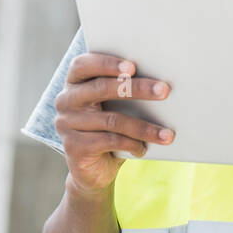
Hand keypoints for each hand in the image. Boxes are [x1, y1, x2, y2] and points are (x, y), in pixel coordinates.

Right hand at [53, 53, 174, 196]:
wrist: (94, 169)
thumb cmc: (110, 129)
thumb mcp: (114, 107)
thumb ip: (123, 91)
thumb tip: (158, 84)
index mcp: (73, 83)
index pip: (83, 65)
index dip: (106, 63)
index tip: (133, 66)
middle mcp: (65, 100)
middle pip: (101, 88)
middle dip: (136, 88)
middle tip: (164, 90)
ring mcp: (66, 124)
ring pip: (112, 120)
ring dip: (143, 126)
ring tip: (167, 133)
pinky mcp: (74, 147)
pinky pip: (109, 141)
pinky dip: (132, 144)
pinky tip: (144, 148)